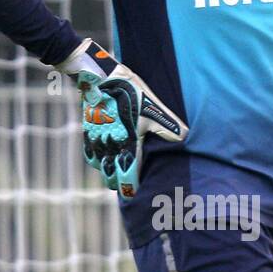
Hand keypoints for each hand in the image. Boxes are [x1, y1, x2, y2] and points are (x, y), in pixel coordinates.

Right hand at [57, 38, 187, 195]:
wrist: (100, 78)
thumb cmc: (129, 93)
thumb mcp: (151, 107)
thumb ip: (166, 124)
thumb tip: (184, 137)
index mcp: (128, 144)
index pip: (129, 177)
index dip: (132, 189)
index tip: (138, 194)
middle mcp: (110, 147)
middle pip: (112, 178)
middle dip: (120, 185)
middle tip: (129, 186)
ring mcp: (97, 141)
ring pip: (101, 168)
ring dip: (108, 173)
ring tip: (117, 175)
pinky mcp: (88, 133)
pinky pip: (90, 156)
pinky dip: (97, 162)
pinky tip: (104, 160)